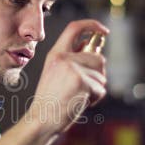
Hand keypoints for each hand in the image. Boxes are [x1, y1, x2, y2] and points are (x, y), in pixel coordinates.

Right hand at [30, 19, 107, 134]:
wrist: (42, 119)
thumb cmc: (50, 100)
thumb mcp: (55, 73)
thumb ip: (72, 59)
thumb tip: (90, 47)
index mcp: (55, 53)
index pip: (74, 27)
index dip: (92, 25)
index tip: (103, 31)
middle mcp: (63, 57)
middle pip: (97, 57)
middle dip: (98, 73)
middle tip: (86, 87)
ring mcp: (72, 68)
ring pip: (101, 74)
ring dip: (96, 87)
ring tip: (78, 95)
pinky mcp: (81, 81)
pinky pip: (101, 88)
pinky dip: (95, 98)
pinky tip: (81, 102)